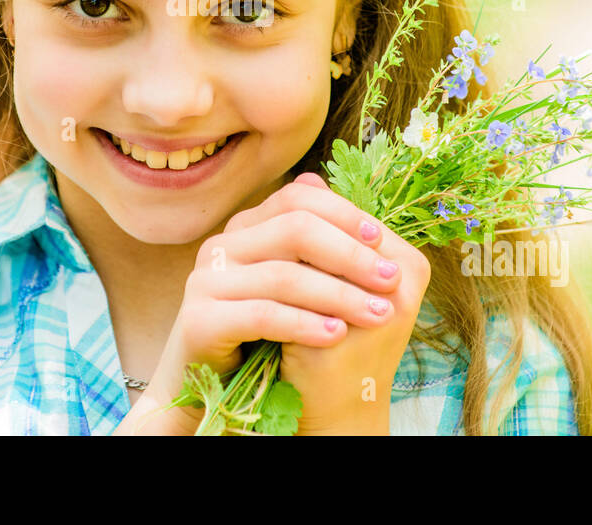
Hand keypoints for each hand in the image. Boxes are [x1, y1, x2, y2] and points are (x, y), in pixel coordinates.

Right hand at [140, 171, 417, 434]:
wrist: (224, 394)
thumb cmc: (272, 336)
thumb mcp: (301, 286)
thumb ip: (321, 249)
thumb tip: (366, 217)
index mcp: (246, 228)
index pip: (297, 199)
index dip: (342, 215)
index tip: (380, 240)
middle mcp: (222, 246)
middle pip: (294, 229)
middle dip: (350, 254)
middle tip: (390, 280)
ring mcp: (207, 281)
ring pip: (283, 274)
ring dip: (339, 294)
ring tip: (377, 314)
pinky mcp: (201, 320)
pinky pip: (263, 314)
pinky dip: (305, 324)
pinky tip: (336, 334)